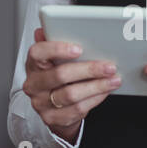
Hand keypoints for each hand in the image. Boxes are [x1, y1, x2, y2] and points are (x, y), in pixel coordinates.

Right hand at [23, 27, 121, 141]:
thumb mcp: (54, 59)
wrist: (52, 108)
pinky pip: (77, 109)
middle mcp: (33, 84)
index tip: (79, 48)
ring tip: (114, 79)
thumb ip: (53, 42)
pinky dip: (95, 99)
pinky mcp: (52, 118)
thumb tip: (44, 29)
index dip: (57, 49)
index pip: (38, 53)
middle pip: (60, 75)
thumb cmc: (57, 78)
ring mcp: (41, 103)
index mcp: (33, 64)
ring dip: (96, 86)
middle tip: (109, 66)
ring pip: (71, 94)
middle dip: (88, 69)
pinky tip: (105, 91)